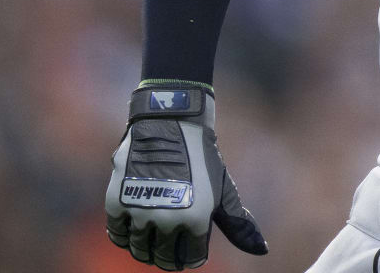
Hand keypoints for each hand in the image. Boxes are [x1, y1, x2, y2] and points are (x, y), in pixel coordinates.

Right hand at [104, 82, 267, 269]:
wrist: (170, 122)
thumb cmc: (202, 157)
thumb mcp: (223, 190)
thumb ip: (238, 224)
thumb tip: (262, 251)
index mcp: (197, 219)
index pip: (191, 257)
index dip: (191, 257)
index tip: (188, 253)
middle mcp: (168, 220)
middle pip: (163, 257)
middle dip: (168, 258)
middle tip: (168, 254)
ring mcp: (141, 211)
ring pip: (139, 248)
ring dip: (145, 251)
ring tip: (150, 245)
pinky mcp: (118, 201)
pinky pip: (117, 233)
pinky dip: (123, 237)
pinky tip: (132, 233)